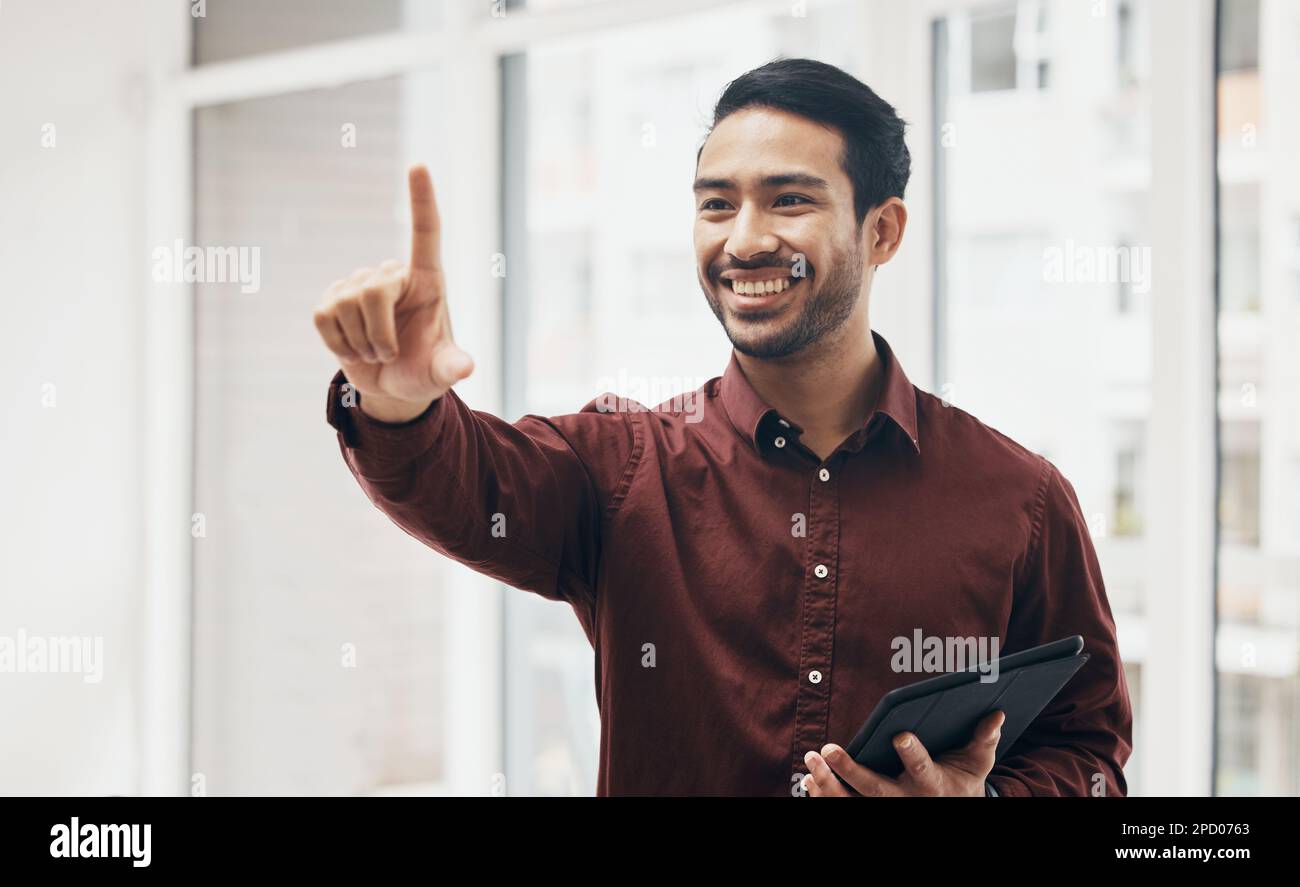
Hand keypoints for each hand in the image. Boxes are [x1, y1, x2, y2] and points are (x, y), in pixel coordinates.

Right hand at [312, 165, 473, 422]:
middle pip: (371, 292)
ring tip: (374, 353)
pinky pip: (323, 318)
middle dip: (379, 335)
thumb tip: (465, 368)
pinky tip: (352, 348)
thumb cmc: (423, 371)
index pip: (425, 232)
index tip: (418, 165)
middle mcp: (392, 275)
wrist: (391, 385)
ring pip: (345, 305)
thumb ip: (452, 368)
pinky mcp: (330, 300)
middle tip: (389, 355)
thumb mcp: (440, 372)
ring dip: (360, 344)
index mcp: (427, 280)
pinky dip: (338, 343)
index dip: (421, 199)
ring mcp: (357, 284)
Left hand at [802, 710, 1005, 796]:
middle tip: (828, 748)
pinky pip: (846, 808)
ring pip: (854, 802)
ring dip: (829, 783)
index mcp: (933, 785)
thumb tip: (997, 713)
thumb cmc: (963, 781)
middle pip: (876, 789)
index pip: (921, 768)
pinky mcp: (874, 810)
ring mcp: (889, 808)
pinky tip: (809, 778)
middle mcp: (907, 800)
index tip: (900, 734)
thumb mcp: (977, 764)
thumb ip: (984, 740)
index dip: (912, 753)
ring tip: (811, 759)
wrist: (955, 811)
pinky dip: (825, 795)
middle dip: (851, 771)